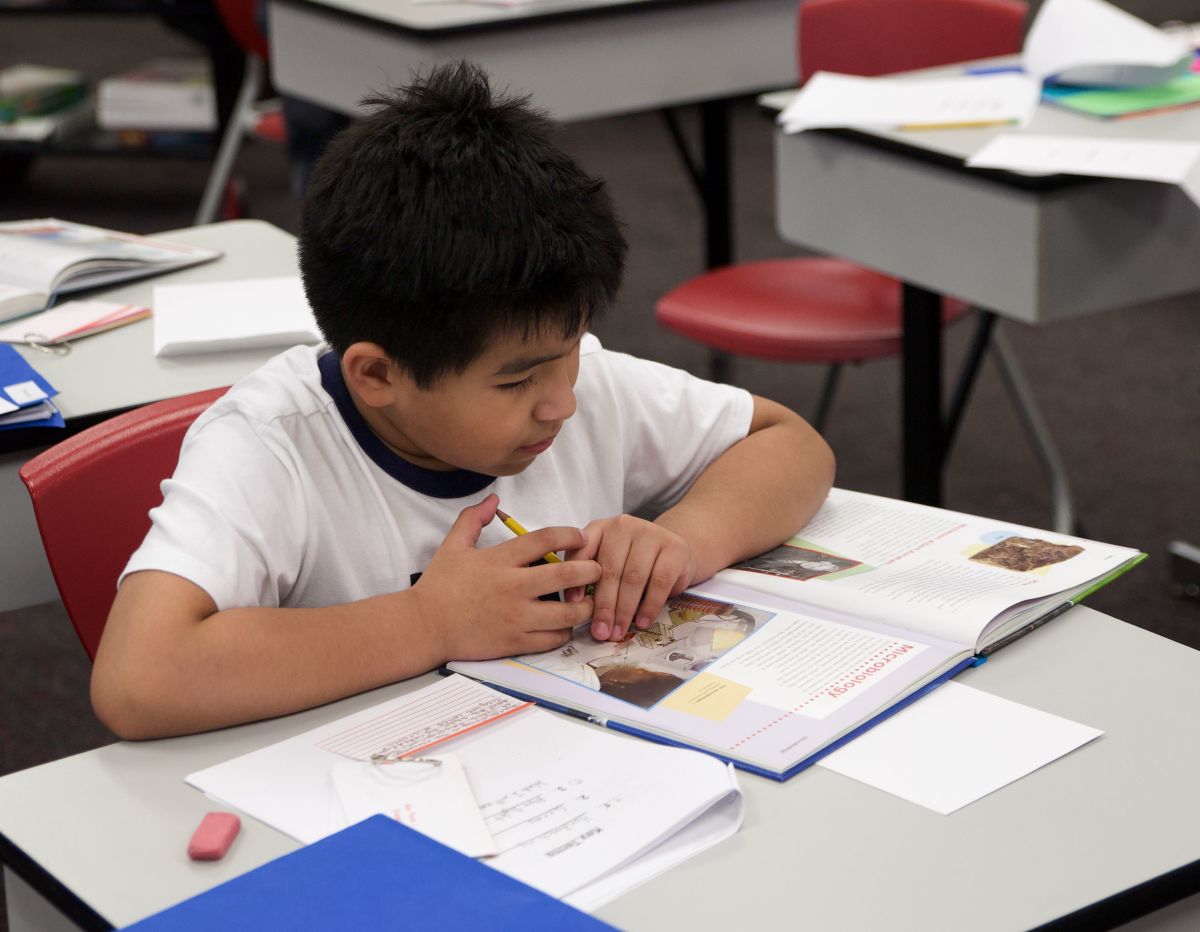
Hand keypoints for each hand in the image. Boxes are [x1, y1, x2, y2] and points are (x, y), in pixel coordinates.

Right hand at [412, 494, 602, 661]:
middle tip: (597, 569)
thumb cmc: (438, 587)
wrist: (423, 627)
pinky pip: (553, 638)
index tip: (581, 536)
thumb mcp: (452, 546)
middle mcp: (513, 587)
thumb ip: (473, 519)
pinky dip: (565, 631)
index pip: (545, 539)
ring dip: (584, 606)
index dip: (571, 534)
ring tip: (587, 601)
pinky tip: (563, 624)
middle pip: (567, 575)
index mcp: (500, 560)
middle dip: (591, 570)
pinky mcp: (516, 642)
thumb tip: (493, 499)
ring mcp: (516, 616)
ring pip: (568, 612)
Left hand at [564, 514, 696, 641]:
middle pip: (610, 570)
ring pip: (634, 577)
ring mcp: (651, 533)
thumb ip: (592, 578)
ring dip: (625, 610)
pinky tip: (643, 622)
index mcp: (600, 528)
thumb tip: (576, 606)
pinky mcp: (675, 547)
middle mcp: (624, 525)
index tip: (574, 604)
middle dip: (604, 606)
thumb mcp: (609, 564)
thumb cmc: (634, 563)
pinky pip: (660, 582)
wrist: (675, 552)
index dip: (577, 579)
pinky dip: (650, 606)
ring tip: (618, 632)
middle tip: (600, 632)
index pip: (582, 551)